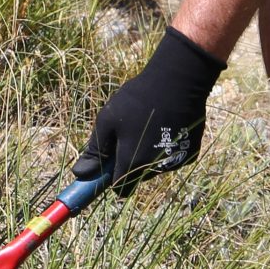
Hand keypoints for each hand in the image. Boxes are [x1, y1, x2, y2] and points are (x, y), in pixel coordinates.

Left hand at [76, 28, 223, 193]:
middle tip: (129, 135)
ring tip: (148, 125)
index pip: (119, 188)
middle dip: (130, 163)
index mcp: (132, 163)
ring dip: (148, 155)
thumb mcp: (108, 120)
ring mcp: (175, 161)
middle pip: (137, 177)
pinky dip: (167, 148)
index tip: (109, 164)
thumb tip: (80, 173)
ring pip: (154, 167)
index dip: (112, 178)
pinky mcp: (189, 153)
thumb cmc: (137, 98)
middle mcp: (154, 168)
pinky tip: (166, 126)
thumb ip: (95, 150)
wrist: (178, 80)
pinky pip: (172, 158)